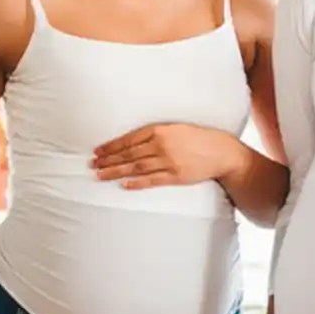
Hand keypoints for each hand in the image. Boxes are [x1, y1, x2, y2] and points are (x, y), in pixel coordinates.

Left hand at [91, 123, 242, 189]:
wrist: (221, 152)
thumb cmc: (198, 138)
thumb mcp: (175, 129)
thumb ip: (155, 134)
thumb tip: (132, 144)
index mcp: (160, 130)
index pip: (129, 140)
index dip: (111, 146)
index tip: (97, 151)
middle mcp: (162, 145)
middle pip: (129, 154)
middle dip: (109, 160)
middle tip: (93, 165)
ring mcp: (168, 162)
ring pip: (136, 167)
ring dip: (116, 171)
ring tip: (101, 175)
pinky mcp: (176, 176)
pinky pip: (152, 181)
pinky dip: (137, 183)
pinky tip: (124, 185)